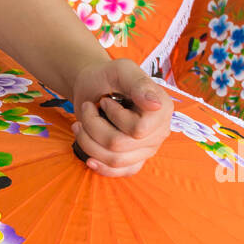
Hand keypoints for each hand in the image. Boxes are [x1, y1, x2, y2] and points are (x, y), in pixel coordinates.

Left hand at [70, 58, 172, 176]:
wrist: (93, 87)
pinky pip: (119, 173)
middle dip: (93, 127)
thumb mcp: (121, 70)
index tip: (105, 102)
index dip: (114, 116)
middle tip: (87, 109)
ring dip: (89, 142)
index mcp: (162, 109)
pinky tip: (89, 158)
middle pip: (119, 145)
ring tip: (81, 125)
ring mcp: (147, 149)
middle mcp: (159, 131)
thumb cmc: (107, 77)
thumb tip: (155, 105)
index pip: (137, 130)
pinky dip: (100, 167)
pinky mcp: (134, 161)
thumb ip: (138, 83)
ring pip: (114, 160)